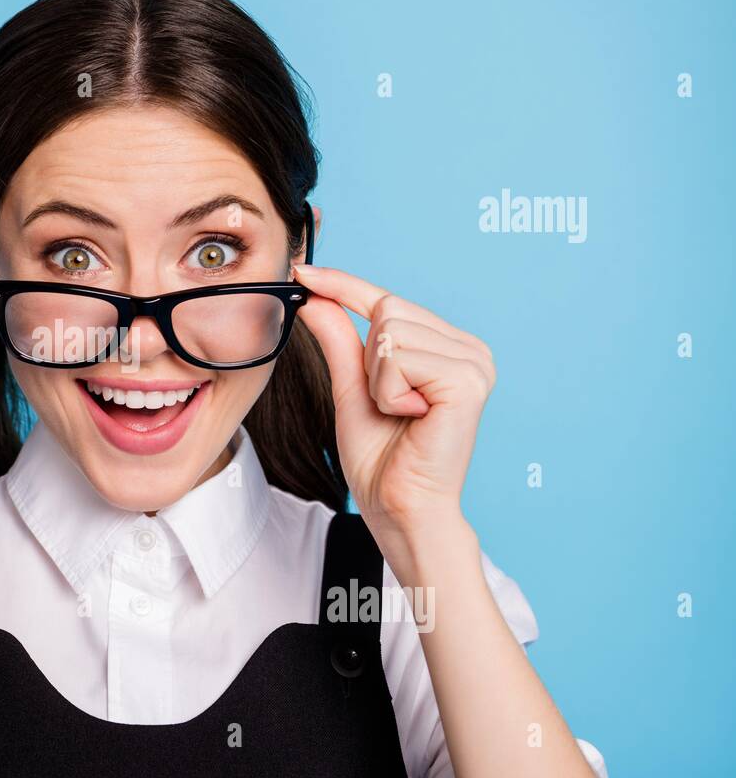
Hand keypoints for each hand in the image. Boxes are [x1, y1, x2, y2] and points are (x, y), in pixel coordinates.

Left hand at [294, 265, 494, 573]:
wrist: (398, 508)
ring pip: (389, 332)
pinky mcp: (468, 379)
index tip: (303, 269)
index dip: (343, 284)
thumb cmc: (381, 460)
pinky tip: (413, 418)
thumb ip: (338, 341)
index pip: (387, 300)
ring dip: (377, 380)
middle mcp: (468, 348)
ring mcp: (474, 361)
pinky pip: (400, 357)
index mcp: (446, 347)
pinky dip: (389, 391)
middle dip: (368, 361)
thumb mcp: (350, 389)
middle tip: (389, 405)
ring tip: (402, 414)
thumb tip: (315, 296)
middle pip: (387, 309)